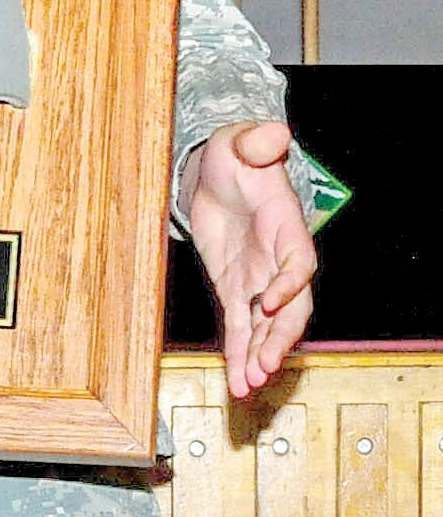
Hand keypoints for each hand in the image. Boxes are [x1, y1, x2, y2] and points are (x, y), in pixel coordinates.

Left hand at [185, 119, 316, 399]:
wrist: (219, 173)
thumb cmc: (236, 157)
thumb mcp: (242, 143)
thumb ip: (256, 143)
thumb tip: (272, 132)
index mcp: (287, 228)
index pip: (298, 262)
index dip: (290, 283)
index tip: (273, 302)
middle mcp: (278, 261)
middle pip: (290, 306)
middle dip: (279, 336)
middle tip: (267, 365)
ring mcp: (258, 279)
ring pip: (266, 326)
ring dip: (259, 354)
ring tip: (249, 384)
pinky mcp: (235, 290)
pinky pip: (239, 328)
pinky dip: (238, 353)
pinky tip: (236, 380)